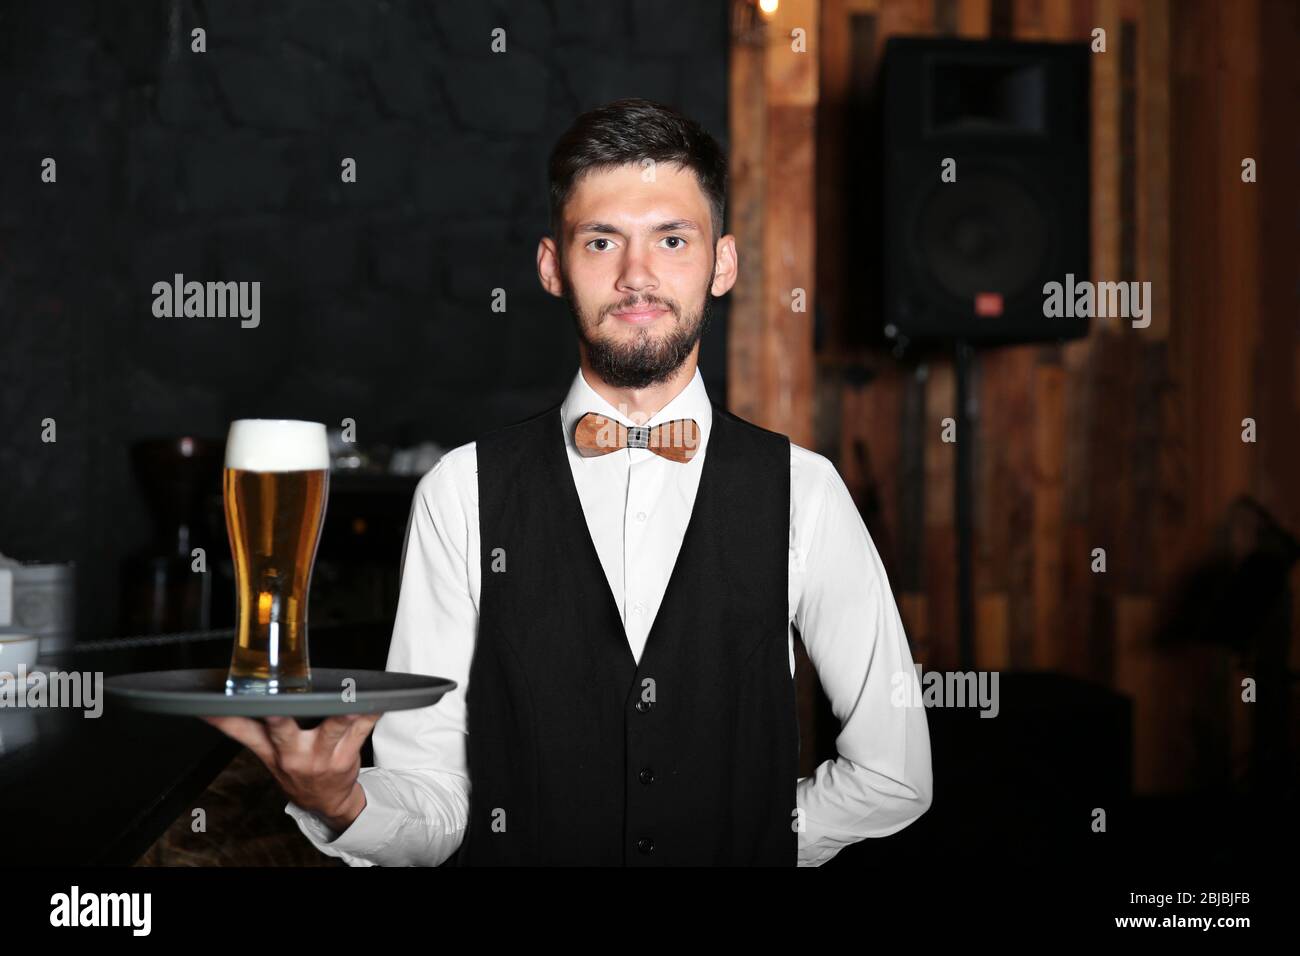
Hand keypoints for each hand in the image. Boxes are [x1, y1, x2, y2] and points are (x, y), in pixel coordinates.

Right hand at [200, 712, 381, 832]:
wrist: (326, 800)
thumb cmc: (295, 769)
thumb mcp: (266, 755)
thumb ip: (245, 730)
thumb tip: (212, 708)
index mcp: (271, 750)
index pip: (243, 733)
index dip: (226, 720)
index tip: (213, 705)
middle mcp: (293, 753)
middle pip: (283, 730)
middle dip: (279, 717)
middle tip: (275, 704)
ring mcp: (321, 755)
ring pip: (331, 729)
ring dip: (340, 715)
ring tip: (346, 700)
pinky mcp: (347, 755)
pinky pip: (362, 729)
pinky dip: (371, 714)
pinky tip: (377, 701)